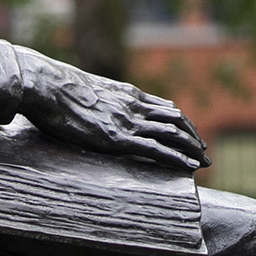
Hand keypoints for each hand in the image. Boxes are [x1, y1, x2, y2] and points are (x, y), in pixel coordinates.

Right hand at [22, 59, 206, 170]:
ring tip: (203, 164)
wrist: (50, 88)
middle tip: (205, 153)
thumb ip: (106, 100)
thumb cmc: (60, 91)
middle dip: (194, 137)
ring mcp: (128, 121)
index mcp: (128, 95)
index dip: (182, 123)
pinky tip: (188, 167)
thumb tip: (108, 106)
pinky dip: (176, 158)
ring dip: (191, 149)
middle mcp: (135, 106)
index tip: (192, 135)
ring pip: (172, 134)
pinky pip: (156, 149)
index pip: (165, 109)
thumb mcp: (91, 91)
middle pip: (176, 120)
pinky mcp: (119, 138)